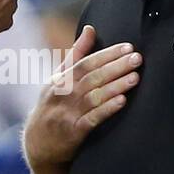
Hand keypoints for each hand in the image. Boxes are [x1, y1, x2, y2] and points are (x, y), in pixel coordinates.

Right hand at [23, 24, 141, 166]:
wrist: (37, 144)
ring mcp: (67, 114)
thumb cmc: (52, 106)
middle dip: (115, 67)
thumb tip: (91, 29)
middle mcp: (62, 94)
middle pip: (91, 77)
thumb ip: (76, 54)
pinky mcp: (73, 133)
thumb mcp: (58, 79)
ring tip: (134, 78)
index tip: (127, 48)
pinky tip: (121, 102)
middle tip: (137, 59)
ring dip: (115, 87)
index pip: (85, 63)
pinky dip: (106, 110)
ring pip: (93, 97)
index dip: (107, 55)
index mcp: (60, 79)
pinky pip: (91, 119)